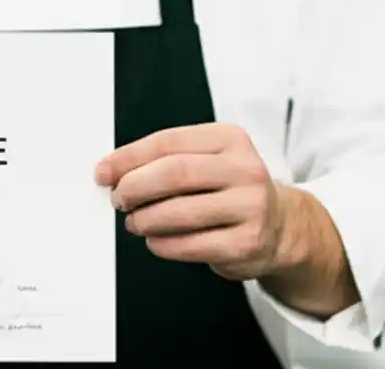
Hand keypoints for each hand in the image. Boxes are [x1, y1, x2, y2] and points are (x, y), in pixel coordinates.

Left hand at [94, 123, 284, 280]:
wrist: (280, 227)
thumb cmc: (231, 190)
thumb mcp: (209, 160)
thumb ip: (166, 159)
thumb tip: (112, 170)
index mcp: (230, 139)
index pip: (169, 142)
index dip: (128, 157)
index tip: (104, 171)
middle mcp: (244, 169)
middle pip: (173, 174)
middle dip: (134, 187)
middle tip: (118, 198)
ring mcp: (250, 207)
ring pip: (179, 212)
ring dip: (144, 219)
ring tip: (134, 221)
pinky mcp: (247, 243)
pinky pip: (191, 245)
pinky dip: (162, 244)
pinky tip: (154, 240)